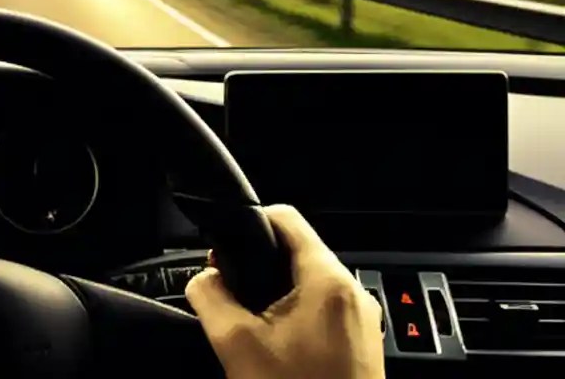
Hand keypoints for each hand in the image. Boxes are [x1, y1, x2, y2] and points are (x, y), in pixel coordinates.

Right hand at [185, 205, 384, 378]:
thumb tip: (203, 278)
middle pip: (297, 251)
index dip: (249, 225)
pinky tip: (274, 346)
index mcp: (328, 281)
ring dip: (274, 294)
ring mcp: (362, 320)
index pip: (286, 218)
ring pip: (308, 283)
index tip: (226, 251)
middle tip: (229, 295)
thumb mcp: (236, 344)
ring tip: (249, 327)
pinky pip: (322, 311)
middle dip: (258, 267)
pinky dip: (294, 316)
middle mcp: (353, 293)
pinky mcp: (361, 344)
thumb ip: (210, 297)